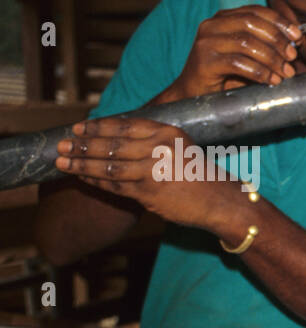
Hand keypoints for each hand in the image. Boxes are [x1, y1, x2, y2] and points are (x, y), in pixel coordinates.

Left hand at [54, 117, 247, 235]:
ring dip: (81, 164)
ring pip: (107, 165)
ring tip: (62, 162)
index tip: (79, 128)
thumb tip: (118, 140)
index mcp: (167, 132)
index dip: (97, 126)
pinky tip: (81, 178)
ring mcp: (152, 170)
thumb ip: (154, 141)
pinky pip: (114, 184)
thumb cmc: (201, 175)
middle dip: (82, 144)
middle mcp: (158, 148)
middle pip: (111, 144)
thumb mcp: (181, 147)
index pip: (123, 125)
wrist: (221, 202)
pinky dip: (94, 181)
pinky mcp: (148, 192)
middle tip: (62, 144)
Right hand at [168, 5, 302, 97]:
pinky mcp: (204, 62)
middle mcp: (212, 25)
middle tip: (292, 57)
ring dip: (272, 58)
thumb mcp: (248, 56)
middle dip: (277, 40)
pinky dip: (260, 72)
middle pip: (252, 24)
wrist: (194, 94)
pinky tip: (271, 80)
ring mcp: (206, 42)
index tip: (297, 36)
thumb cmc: (225, 76)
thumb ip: (265, 45)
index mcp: (223, 19)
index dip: (279, 21)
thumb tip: (295, 44)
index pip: (255, 11)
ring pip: (247, 42)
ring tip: (285, 73)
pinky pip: (238, 63)